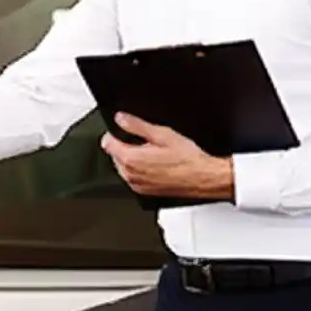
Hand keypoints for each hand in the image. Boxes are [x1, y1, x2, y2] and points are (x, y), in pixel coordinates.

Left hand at [100, 113, 233, 199]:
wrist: (202, 178)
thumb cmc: (187, 158)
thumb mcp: (162, 134)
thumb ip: (137, 125)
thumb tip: (121, 118)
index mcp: (130, 159)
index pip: (107, 143)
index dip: (115, 133)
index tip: (124, 130)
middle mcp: (130, 175)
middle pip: (115, 155)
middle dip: (126, 147)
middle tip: (146, 143)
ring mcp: (136, 185)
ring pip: (123, 167)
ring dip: (133, 159)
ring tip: (154, 154)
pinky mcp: (144, 192)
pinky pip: (133, 178)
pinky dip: (140, 171)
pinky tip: (157, 165)